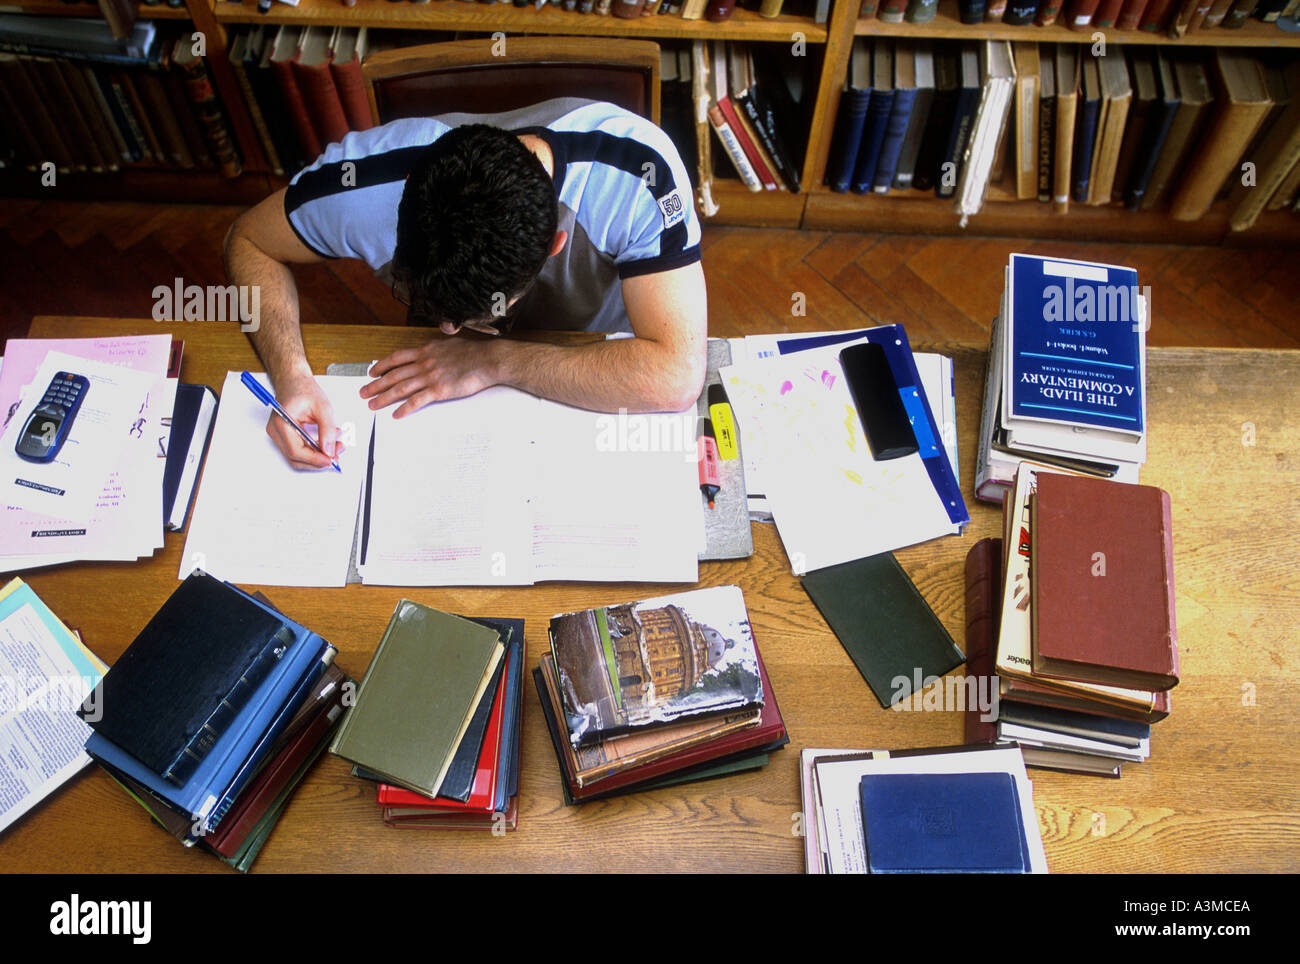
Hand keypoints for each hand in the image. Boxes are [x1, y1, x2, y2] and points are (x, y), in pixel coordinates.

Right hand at [266, 373, 339, 469]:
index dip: (314, 459)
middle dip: (317, 460)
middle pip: (295, 457)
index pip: (296, 451)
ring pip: (296, 457)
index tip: (330, 459)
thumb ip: (327, 430)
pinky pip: (297, 450)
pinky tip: (325, 446)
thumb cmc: (303, 388)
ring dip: (316, 457)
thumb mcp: (323, 407)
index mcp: (282, 422)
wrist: (293, 380)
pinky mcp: (284, 435)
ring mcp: (278, 434)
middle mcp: (276, 430)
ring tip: (334, 449)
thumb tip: (330, 450)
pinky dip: (312, 451)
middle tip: (335, 456)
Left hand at [360, 338, 496, 416]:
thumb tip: (430, 350)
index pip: (397, 358)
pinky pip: (417, 401)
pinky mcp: (439, 390)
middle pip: (394, 375)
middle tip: (363, 392)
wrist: (488, 360)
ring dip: (384, 397)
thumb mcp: (449, 343)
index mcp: (426, 351)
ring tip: (372, 405)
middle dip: (375, 384)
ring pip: (400, 388)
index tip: (371, 372)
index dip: (381, 366)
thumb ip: (436, 348)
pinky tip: (396, 414)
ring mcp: (430, 377)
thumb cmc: (473, 353)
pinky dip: (404, 408)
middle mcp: (424, 363)